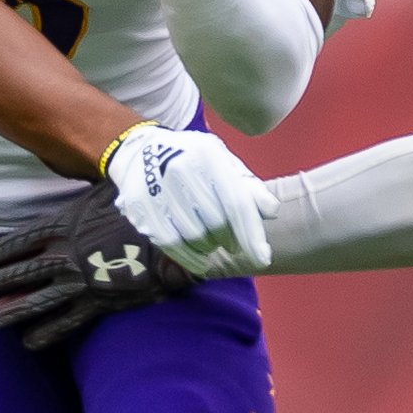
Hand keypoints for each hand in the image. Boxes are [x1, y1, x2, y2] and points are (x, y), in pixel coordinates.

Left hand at [0, 177, 197, 349]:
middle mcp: (65, 254)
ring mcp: (80, 282)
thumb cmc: (144, 203)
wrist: (176, 234)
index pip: (19, 240)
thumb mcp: (107, 187)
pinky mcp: (98, 304)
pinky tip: (29, 341)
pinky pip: (65, 323)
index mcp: (65, 223)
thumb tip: (79, 172)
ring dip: (7, 312)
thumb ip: (85, 191)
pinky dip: (46, 333)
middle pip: (19, 273)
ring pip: (34, 302)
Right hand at [103, 123, 277, 275]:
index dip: (251, 233)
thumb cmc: (193, 161)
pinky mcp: (141, 207)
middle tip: (232, 243)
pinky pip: (171, 244)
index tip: (263, 258)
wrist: (141, 153)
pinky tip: (200, 259)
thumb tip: (271, 211)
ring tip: (213, 243)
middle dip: (230, 239)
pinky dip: (190, 258)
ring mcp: (157, 188)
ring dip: (210, 248)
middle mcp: (180, 167)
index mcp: (208, 154)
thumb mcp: (223, 163)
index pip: (236, 202)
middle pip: (216, 222)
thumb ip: (248, 186)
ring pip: (195, 236)